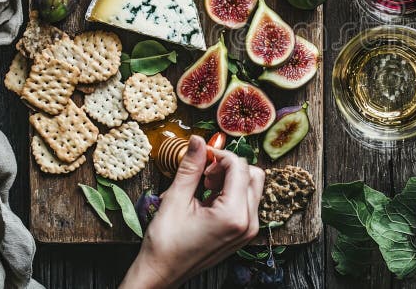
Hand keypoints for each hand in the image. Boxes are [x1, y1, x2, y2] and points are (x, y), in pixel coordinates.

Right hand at [120, 136, 264, 288]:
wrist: (162, 274)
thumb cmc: (165, 243)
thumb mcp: (175, 199)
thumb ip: (191, 167)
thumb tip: (198, 140)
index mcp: (234, 215)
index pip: (239, 167)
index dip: (220, 155)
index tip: (202, 156)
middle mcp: (248, 223)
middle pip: (253, 174)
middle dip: (230, 167)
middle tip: (205, 173)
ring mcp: (249, 230)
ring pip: (253, 187)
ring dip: (232, 179)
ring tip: (205, 186)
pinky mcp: (244, 233)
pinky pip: (248, 202)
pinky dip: (233, 193)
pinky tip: (210, 198)